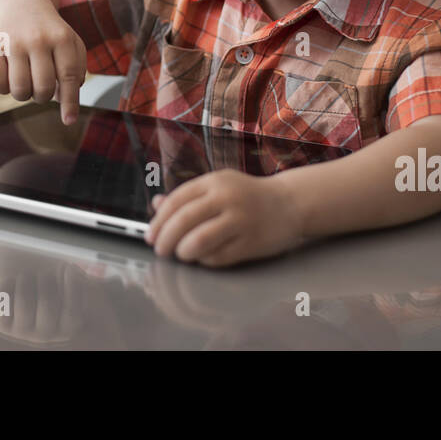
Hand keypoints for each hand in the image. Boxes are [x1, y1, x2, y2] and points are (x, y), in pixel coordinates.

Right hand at [0, 0, 87, 123]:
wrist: (18, 1)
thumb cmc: (49, 30)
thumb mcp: (68, 42)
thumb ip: (75, 69)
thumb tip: (65, 100)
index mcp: (62, 37)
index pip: (69, 76)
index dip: (70, 102)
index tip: (69, 121)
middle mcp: (38, 38)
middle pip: (43, 88)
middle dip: (43, 97)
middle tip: (41, 88)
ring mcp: (14, 41)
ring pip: (19, 90)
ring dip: (23, 95)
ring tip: (25, 82)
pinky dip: (4, 89)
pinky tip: (9, 77)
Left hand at [146, 169, 304, 266]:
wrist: (289, 203)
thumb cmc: (248, 196)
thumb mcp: (218, 186)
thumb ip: (188, 196)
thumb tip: (157, 205)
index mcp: (215, 181)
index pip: (177, 200)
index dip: (159, 221)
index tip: (150, 235)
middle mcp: (227, 197)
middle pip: (184, 220)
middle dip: (166, 239)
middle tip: (160, 250)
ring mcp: (240, 220)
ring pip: (199, 240)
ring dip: (183, 252)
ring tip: (182, 254)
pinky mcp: (251, 242)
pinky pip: (218, 257)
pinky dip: (205, 260)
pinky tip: (204, 257)